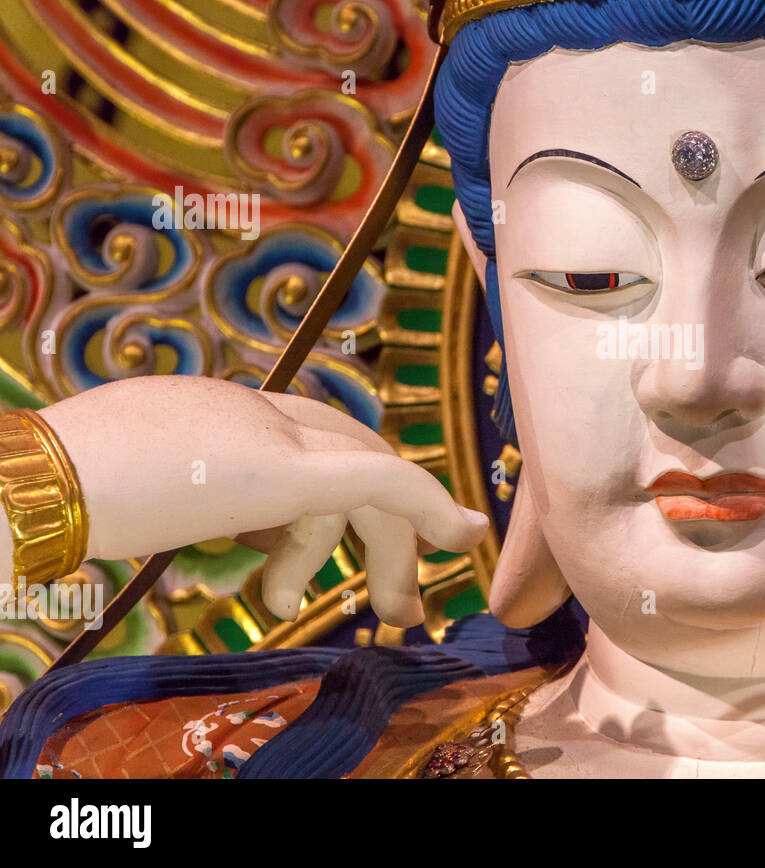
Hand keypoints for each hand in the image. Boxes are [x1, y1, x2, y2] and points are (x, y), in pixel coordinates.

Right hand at [0, 376, 487, 626]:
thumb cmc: (49, 493)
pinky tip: (463, 532)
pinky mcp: (277, 469)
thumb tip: (205, 525)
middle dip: (389, 523)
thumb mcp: (130, 489)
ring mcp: (265, 430)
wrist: (25, 482)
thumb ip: (184, 495)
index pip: (307, 436)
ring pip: (367, 472)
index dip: (349, 486)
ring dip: (393, 548)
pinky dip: (427, 503)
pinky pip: (376, 480)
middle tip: (401, 601)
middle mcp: (250, 409)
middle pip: (349, 451)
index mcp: (215, 412)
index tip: (359, 540)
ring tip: (391, 613)